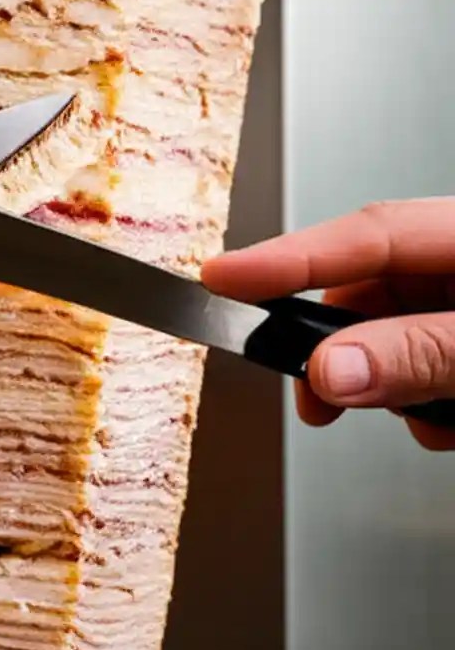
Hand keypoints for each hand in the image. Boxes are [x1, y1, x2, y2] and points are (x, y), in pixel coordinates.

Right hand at [202, 197, 454, 449]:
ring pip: (397, 330)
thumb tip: (330, 367)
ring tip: (424, 417)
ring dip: (394, 383)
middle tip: (315, 393)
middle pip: (374, 287)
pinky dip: (426, 396)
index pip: (367, 232)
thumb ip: (418, 354)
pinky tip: (447, 417)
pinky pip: (428, 359)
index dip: (288, 258)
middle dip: (339, 347)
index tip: (219, 279)